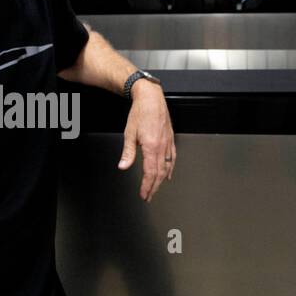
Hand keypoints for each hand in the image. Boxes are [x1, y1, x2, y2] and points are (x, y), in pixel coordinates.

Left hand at [117, 81, 175, 201]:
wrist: (151, 98)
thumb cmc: (141, 112)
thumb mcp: (129, 133)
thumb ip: (128, 152)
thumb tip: (123, 166)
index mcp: (151, 146)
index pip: (150, 172)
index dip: (147, 185)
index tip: (144, 194)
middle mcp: (162, 147)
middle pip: (160, 173)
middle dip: (154, 187)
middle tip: (149, 196)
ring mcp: (168, 143)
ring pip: (168, 167)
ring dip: (162, 180)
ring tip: (156, 188)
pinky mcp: (171, 139)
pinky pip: (173, 158)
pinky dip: (171, 169)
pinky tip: (169, 174)